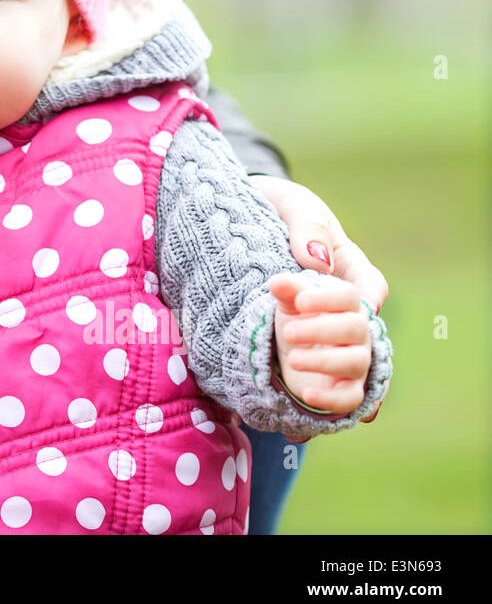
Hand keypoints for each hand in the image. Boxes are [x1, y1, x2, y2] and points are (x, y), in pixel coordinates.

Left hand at [252, 174, 389, 425]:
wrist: (235, 224)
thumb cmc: (276, 211)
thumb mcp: (291, 207)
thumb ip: (305, 227)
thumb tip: (317, 260)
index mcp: (348, 266)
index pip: (368, 287)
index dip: (346, 300)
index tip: (302, 300)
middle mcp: (346, 306)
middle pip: (360, 327)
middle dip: (328, 332)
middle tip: (290, 328)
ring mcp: (333, 335)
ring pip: (356, 359)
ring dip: (330, 363)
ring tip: (292, 358)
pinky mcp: (316, 359)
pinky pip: (343, 387)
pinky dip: (333, 396)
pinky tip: (309, 396)